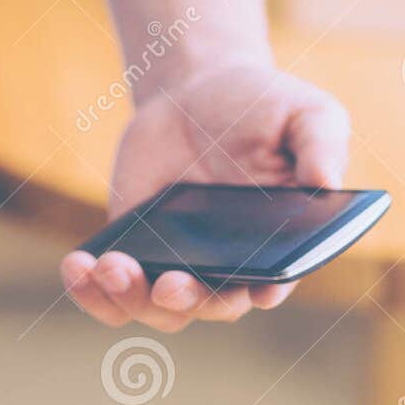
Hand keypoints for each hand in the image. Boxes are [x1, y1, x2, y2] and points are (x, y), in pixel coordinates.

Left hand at [61, 59, 350, 328]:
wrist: (195, 95)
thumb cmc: (262, 108)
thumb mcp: (306, 113)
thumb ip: (323, 144)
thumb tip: (328, 181)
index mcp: (276, 249)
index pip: (273, 283)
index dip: (264, 292)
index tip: (255, 293)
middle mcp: (226, 271)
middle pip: (208, 307)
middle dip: (187, 301)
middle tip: (168, 283)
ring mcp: (176, 268)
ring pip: (153, 309)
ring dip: (129, 299)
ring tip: (109, 267)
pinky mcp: (132, 257)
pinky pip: (109, 294)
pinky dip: (89, 291)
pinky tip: (76, 267)